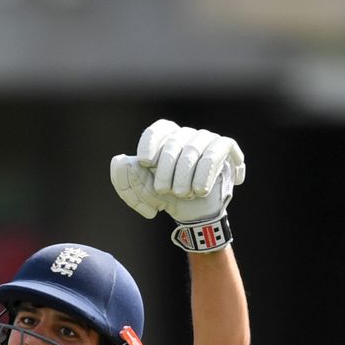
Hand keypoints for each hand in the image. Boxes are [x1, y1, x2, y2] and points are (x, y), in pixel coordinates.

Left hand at [110, 120, 244, 247]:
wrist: (194, 214)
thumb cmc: (167, 197)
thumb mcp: (141, 192)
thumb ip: (125, 178)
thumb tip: (120, 160)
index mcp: (165, 139)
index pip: (158, 130)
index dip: (150, 144)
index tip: (145, 162)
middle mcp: (186, 135)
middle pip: (173, 143)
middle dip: (166, 171)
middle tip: (164, 191)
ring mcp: (207, 139)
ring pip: (194, 150)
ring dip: (185, 178)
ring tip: (184, 194)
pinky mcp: (225, 147)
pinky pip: (216, 154)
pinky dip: (207, 175)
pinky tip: (202, 190)